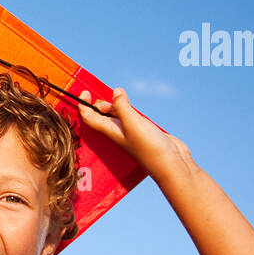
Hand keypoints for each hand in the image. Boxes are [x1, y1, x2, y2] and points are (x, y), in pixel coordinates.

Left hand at [77, 87, 191, 175]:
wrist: (170, 163)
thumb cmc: (148, 146)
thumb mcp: (132, 122)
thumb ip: (122, 106)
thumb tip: (115, 91)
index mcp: (111, 131)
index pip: (90, 118)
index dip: (83, 106)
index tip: (85, 92)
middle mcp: (118, 132)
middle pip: (101, 117)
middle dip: (99, 104)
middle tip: (108, 97)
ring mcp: (131, 132)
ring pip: (116, 117)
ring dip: (114, 106)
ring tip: (120, 97)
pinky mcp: (143, 131)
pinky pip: (129, 118)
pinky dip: (127, 110)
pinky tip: (132, 106)